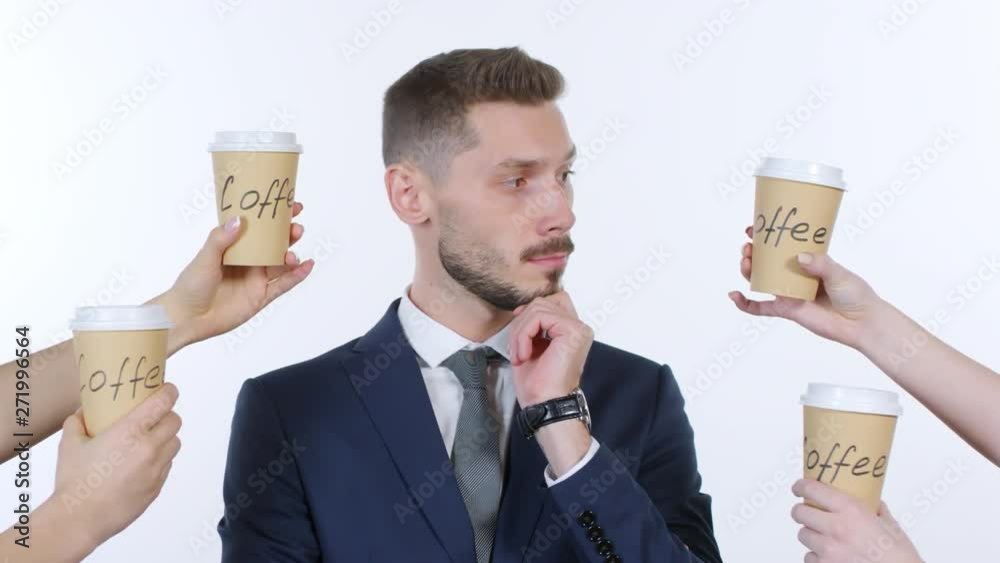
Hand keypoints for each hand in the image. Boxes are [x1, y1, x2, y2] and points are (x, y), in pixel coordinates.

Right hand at [53, 383, 181, 550]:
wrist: (80, 519)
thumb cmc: (75, 480)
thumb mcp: (70, 444)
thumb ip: (78, 422)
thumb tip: (84, 411)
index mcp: (131, 431)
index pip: (164, 402)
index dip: (169, 392)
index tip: (168, 389)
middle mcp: (150, 448)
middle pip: (175, 421)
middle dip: (167, 415)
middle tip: (154, 416)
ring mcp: (156, 469)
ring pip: (175, 444)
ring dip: (166, 438)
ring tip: (148, 440)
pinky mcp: (157, 487)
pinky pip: (167, 465)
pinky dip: (160, 459)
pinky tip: (141, 463)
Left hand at [153, 202, 313, 354]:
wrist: (188, 318)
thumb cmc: (190, 286)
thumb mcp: (204, 258)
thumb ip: (220, 239)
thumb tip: (239, 220)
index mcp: (234, 247)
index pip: (258, 227)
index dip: (274, 217)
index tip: (290, 206)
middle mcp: (248, 261)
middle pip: (274, 244)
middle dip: (287, 235)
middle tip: (296, 228)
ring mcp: (256, 279)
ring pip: (281, 263)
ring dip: (292, 255)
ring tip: (293, 255)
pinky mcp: (261, 296)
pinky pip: (283, 284)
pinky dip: (297, 276)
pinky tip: (307, 266)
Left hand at [509, 291, 593, 406]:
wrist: (546, 405)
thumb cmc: (538, 384)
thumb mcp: (532, 347)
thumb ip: (532, 326)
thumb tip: (522, 309)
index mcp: (573, 331)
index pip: (552, 302)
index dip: (532, 310)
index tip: (518, 330)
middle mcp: (580, 328)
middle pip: (543, 303)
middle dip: (522, 323)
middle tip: (516, 350)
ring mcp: (578, 329)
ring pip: (538, 309)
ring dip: (520, 332)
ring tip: (519, 355)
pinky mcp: (572, 332)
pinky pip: (538, 318)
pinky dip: (524, 335)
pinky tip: (524, 355)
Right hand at [728, 226, 883, 348]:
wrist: (861, 323)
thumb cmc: (856, 294)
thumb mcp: (840, 273)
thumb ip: (820, 264)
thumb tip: (799, 258)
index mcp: (807, 260)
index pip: (782, 245)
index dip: (766, 236)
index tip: (753, 228)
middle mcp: (795, 275)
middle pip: (766, 261)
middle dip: (753, 252)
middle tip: (749, 247)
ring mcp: (788, 292)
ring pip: (760, 280)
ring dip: (748, 270)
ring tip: (745, 262)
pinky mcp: (786, 310)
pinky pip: (761, 308)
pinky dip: (745, 304)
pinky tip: (734, 296)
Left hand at [791, 479, 922, 562]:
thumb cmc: (900, 556)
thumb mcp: (890, 525)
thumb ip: (875, 510)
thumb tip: (871, 501)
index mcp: (851, 510)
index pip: (812, 489)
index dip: (801, 486)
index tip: (799, 487)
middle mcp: (836, 528)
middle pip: (799, 513)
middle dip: (802, 512)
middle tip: (809, 513)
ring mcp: (828, 550)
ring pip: (803, 535)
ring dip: (811, 535)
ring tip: (826, 538)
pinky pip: (809, 557)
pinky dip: (816, 557)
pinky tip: (830, 557)